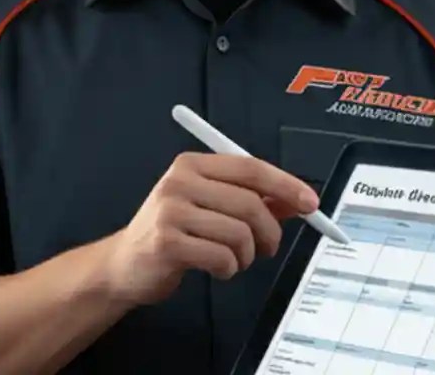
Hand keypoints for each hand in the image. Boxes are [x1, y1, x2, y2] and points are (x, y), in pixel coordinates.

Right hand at [98, 153, 319, 305]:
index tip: (310, 203)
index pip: (250, 167)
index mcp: (192, 165)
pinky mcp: (166, 243)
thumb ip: (251, 200)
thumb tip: (295, 201)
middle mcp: (179, 182)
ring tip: (236, 260)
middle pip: (249, 203)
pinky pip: (222, 258)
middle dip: (269, 232)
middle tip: (269, 248)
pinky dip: (229, 269)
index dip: (285, 184)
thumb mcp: (209, 208)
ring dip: (247, 255)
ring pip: (239, 234)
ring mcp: (170, 212)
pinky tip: (217, 268)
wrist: (124, 264)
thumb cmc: (172, 233)